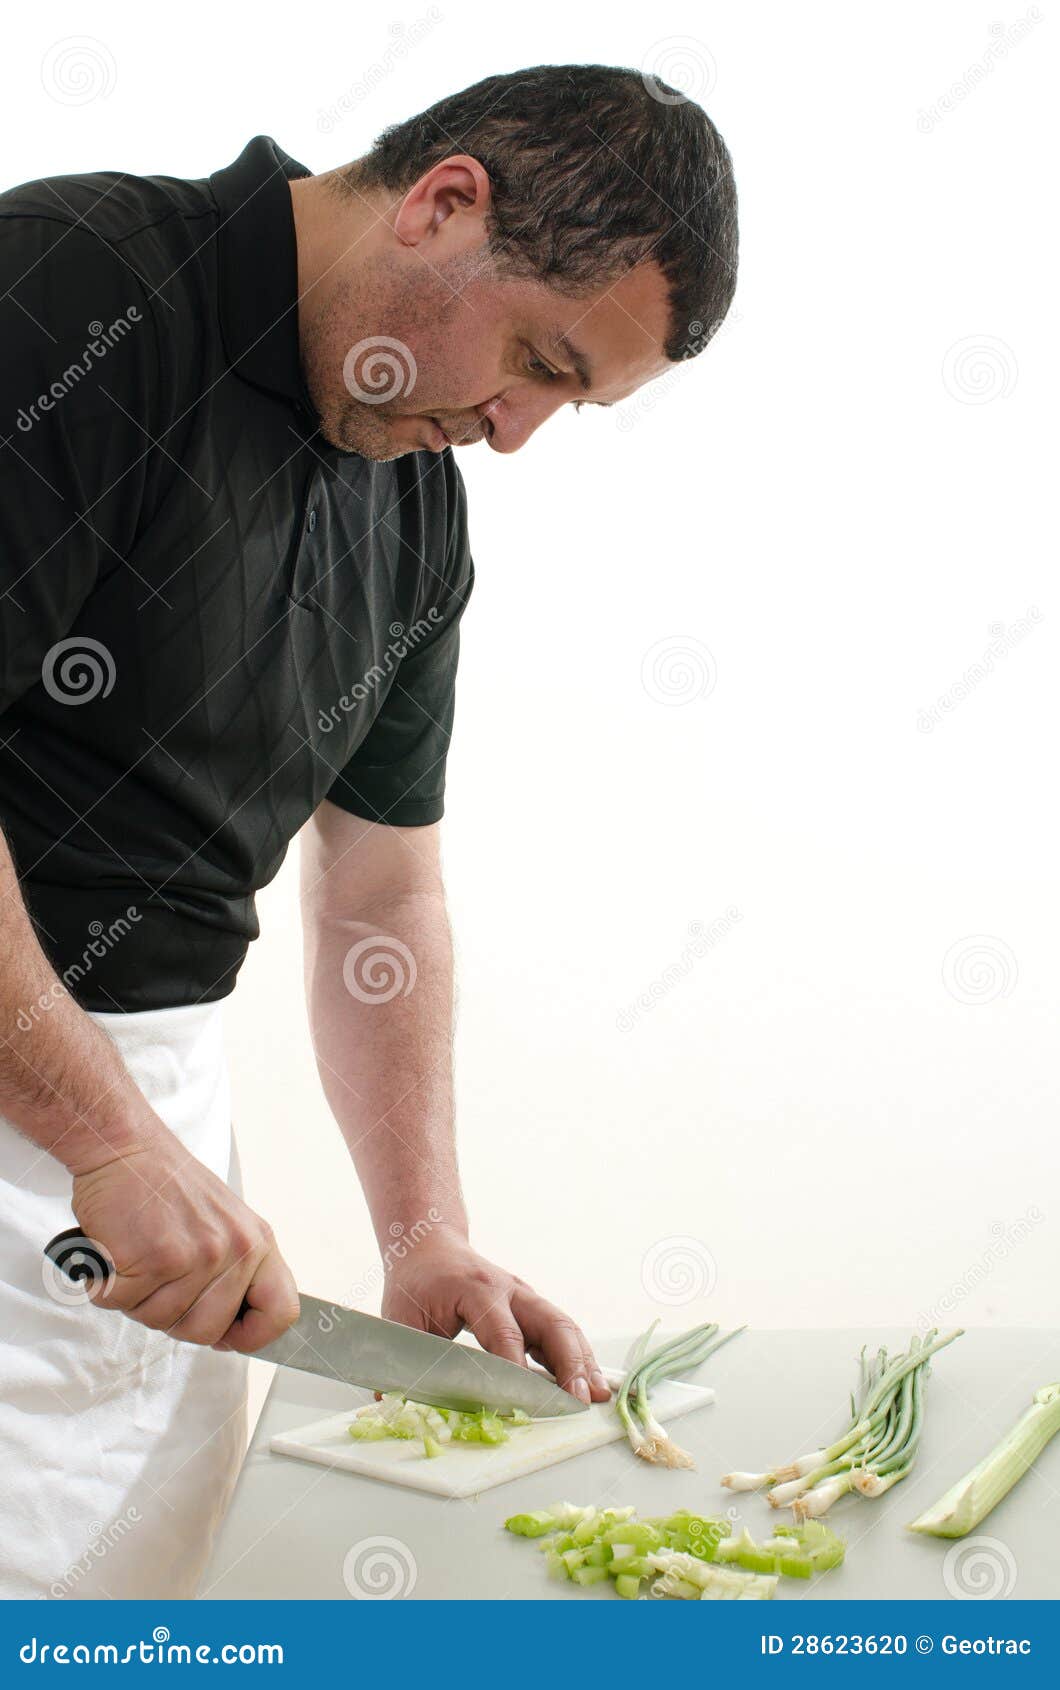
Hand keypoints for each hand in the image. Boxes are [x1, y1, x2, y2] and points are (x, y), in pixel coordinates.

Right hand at [71, 1131, 299, 1351]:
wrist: (127, 1148)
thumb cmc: (167, 1186)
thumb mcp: (224, 1222)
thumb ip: (233, 1270)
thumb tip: (231, 1327)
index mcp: (257, 1243)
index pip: (281, 1312)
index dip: (253, 1335)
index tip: (227, 1334)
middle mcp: (235, 1250)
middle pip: (206, 1331)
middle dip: (173, 1319)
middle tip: (157, 1283)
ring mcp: (198, 1256)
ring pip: (160, 1321)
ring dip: (137, 1300)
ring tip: (137, 1259)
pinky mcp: (157, 1258)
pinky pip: (125, 1304)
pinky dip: (108, 1288)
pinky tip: (115, 1255)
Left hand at [380, 1227, 610, 1404]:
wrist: (428, 1246)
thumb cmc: (414, 1285)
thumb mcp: (400, 1320)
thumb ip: (409, 1360)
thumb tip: (406, 1405)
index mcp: (475, 1289)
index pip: (503, 1333)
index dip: (514, 1372)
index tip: (522, 1405)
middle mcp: (508, 1289)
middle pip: (549, 1323)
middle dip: (568, 1363)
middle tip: (578, 1401)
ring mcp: (524, 1296)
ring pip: (563, 1326)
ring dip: (582, 1362)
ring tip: (597, 1396)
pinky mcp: (530, 1308)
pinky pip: (560, 1331)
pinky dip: (578, 1357)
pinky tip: (590, 1383)